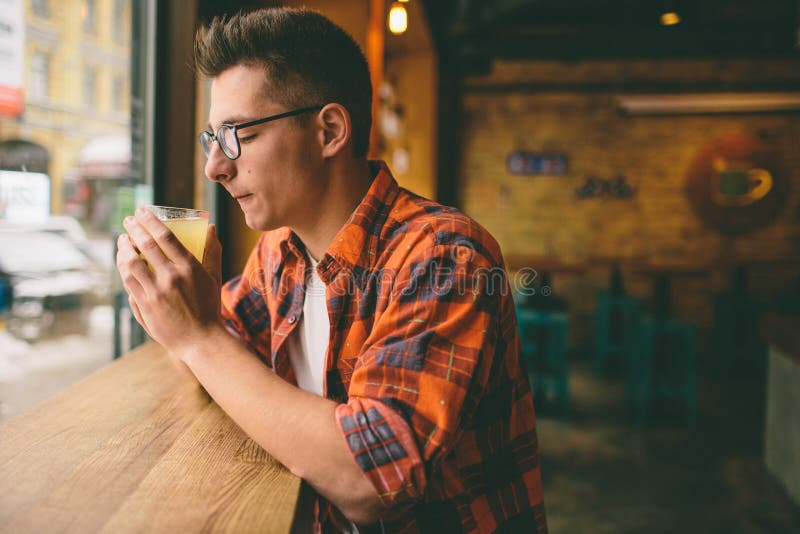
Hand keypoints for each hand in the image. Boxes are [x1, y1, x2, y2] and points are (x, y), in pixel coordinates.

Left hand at [116, 208, 222, 374]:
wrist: (200, 340)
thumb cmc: (209, 307)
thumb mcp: (214, 277)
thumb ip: (212, 250)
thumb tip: (210, 227)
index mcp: (190, 268)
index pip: (165, 236)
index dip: (150, 221)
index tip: (142, 211)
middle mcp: (171, 278)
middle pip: (145, 246)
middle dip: (133, 229)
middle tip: (128, 220)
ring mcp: (155, 293)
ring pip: (131, 263)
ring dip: (123, 247)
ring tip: (122, 239)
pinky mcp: (144, 306)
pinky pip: (128, 281)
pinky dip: (123, 268)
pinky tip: (122, 261)